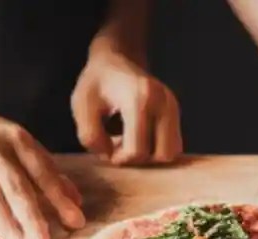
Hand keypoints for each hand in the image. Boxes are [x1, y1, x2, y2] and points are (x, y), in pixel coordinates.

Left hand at [71, 48, 181, 164]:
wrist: (114, 59)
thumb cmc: (95, 82)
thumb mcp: (81, 107)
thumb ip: (90, 136)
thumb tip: (110, 155)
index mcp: (139, 99)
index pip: (138, 150)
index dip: (121, 159)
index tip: (107, 150)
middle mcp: (162, 102)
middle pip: (162, 155)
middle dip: (139, 160)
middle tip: (119, 147)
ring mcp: (172, 106)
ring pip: (172, 152)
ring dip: (151, 155)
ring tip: (131, 143)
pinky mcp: (176, 110)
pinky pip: (174, 144)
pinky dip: (158, 148)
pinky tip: (140, 138)